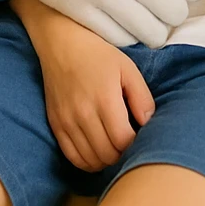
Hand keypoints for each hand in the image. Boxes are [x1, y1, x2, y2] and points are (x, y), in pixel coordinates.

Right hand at [16, 0, 155, 170]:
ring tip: (115, 148)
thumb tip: (149, 125)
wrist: (61, 43)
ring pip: (91, 160)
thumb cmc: (98, 55)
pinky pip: (73, 157)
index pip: (124, 141)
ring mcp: (66, 121)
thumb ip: (142, 98)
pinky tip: (98, 153)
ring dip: (107, 160)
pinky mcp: (55, 124)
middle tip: (129, 144)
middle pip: (108, 155)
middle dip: (123, 155)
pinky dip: (88, 162)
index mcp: (105, 100)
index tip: (140, 137)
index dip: (136, 146)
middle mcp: (83, 114)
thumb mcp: (128, 69)